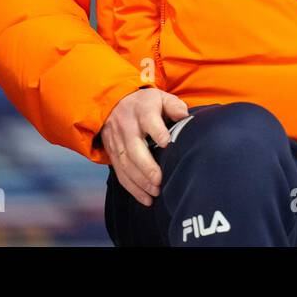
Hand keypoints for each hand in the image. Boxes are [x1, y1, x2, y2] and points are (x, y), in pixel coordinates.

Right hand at [99, 88, 188, 205]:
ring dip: (140, 181)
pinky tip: (145, 198)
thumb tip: (184, 116)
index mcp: (142, 110)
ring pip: (125, 164)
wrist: (113, 104)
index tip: (167, 143)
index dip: (157, 131)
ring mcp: (117, 141)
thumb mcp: (161, 97)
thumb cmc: (145, 103)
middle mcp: (127, 126)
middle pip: (134, 148)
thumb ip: (174, 106)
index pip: (148, 120)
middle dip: (146, 166)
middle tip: (159, 180)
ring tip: (155, 192)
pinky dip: (132, 188)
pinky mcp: (112, 154)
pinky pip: (120, 173)